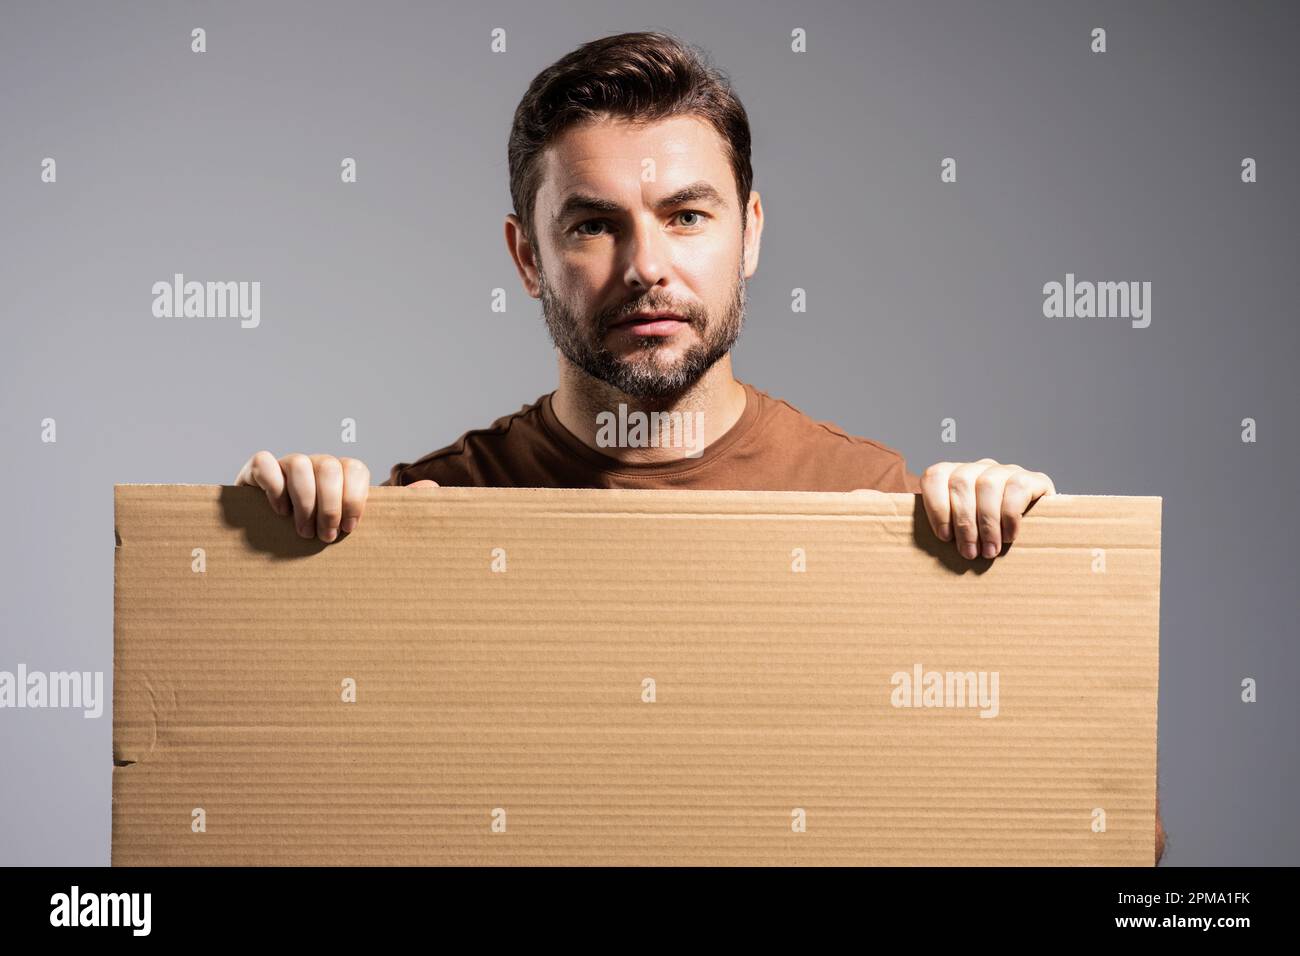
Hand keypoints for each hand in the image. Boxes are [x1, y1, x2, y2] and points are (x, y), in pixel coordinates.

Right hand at [235, 451, 437, 542]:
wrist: (275, 532)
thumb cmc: (324, 527)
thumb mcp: (357, 519)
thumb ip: (394, 505)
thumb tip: (433, 488)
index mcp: (342, 472)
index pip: (356, 468)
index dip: (354, 498)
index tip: (350, 529)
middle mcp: (317, 464)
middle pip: (329, 468)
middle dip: (329, 506)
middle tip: (324, 537)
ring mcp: (286, 464)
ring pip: (299, 465)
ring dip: (303, 503)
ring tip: (302, 532)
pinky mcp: (257, 470)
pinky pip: (264, 463)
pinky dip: (273, 487)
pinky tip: (278, 512)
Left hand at [919, 458, 1055, 559]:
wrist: (1039, 531)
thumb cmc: (988, 536)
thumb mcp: (962, 531)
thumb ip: (943, 530)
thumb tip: (908, 539)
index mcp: (955, 475)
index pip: (935, 476)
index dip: (936, 507)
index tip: (944, 537)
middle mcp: (980, 468)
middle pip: (961, 483)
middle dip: (963, 522)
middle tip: (969, 553)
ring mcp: (1007, 470)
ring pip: (987, 485)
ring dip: (986, 523)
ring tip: (989, 551)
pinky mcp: (1034, 479)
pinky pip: (1016, 489)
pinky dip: (1010, 516)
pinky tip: (1009, 536)